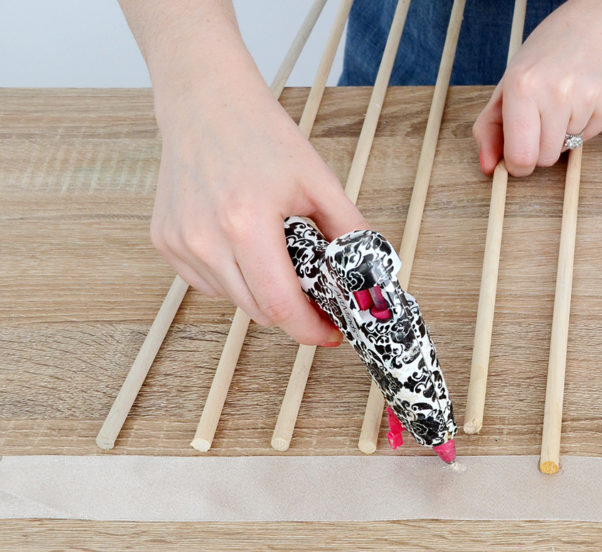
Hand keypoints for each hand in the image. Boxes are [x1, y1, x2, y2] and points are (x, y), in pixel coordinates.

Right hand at [152, 79, 366, 345]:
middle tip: (316, 296)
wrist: (205, 102)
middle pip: (258, 310)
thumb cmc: (261, 135)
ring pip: (234, 300)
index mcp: (245, 222)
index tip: (331, 333)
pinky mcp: (165, 241)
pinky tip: (245, 245)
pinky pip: (209, 283)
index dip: (310, 329)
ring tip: (279, 255)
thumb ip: (349, 232)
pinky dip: (234, 278)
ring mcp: (179, 242)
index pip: (280, 306)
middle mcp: (205, 237)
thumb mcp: (318, 181)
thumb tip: (371, 276)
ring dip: (263, 293)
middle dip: (293, 311)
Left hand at [472, 2, 601, 176]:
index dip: (518, 164)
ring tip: (566, 98)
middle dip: (541, 146)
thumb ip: (489, 129)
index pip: (521, 157)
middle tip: (544, 116)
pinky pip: (590, 137)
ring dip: (564, 131)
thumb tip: (488, 167)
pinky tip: (584, 97)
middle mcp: (557, 92)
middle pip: (546, 159)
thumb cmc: (545, 57)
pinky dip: (584, 123)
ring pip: (568, 148)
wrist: (597, 25)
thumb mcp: (508, 84)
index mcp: (523, 86)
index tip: (518, 156)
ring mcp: (588, 98)